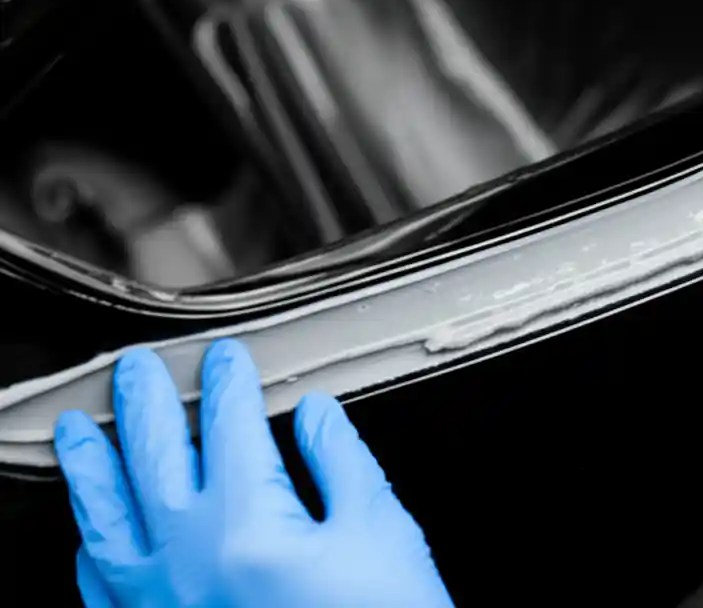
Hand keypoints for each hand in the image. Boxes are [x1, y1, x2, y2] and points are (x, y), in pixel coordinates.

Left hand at [54, 339, 454, 607]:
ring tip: (78, 431)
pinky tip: (91, 532)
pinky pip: (99, 590)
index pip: (228, 427)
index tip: (225, 359)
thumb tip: (314, 416)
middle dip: (145, 402)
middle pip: (152, 458)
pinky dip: (89, 549)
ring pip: (103, 520)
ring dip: (89, 468)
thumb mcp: (382, 536)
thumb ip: (342, 464)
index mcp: (249, 528)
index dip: (226, 382)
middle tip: (139, 368)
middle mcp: (188, 564)